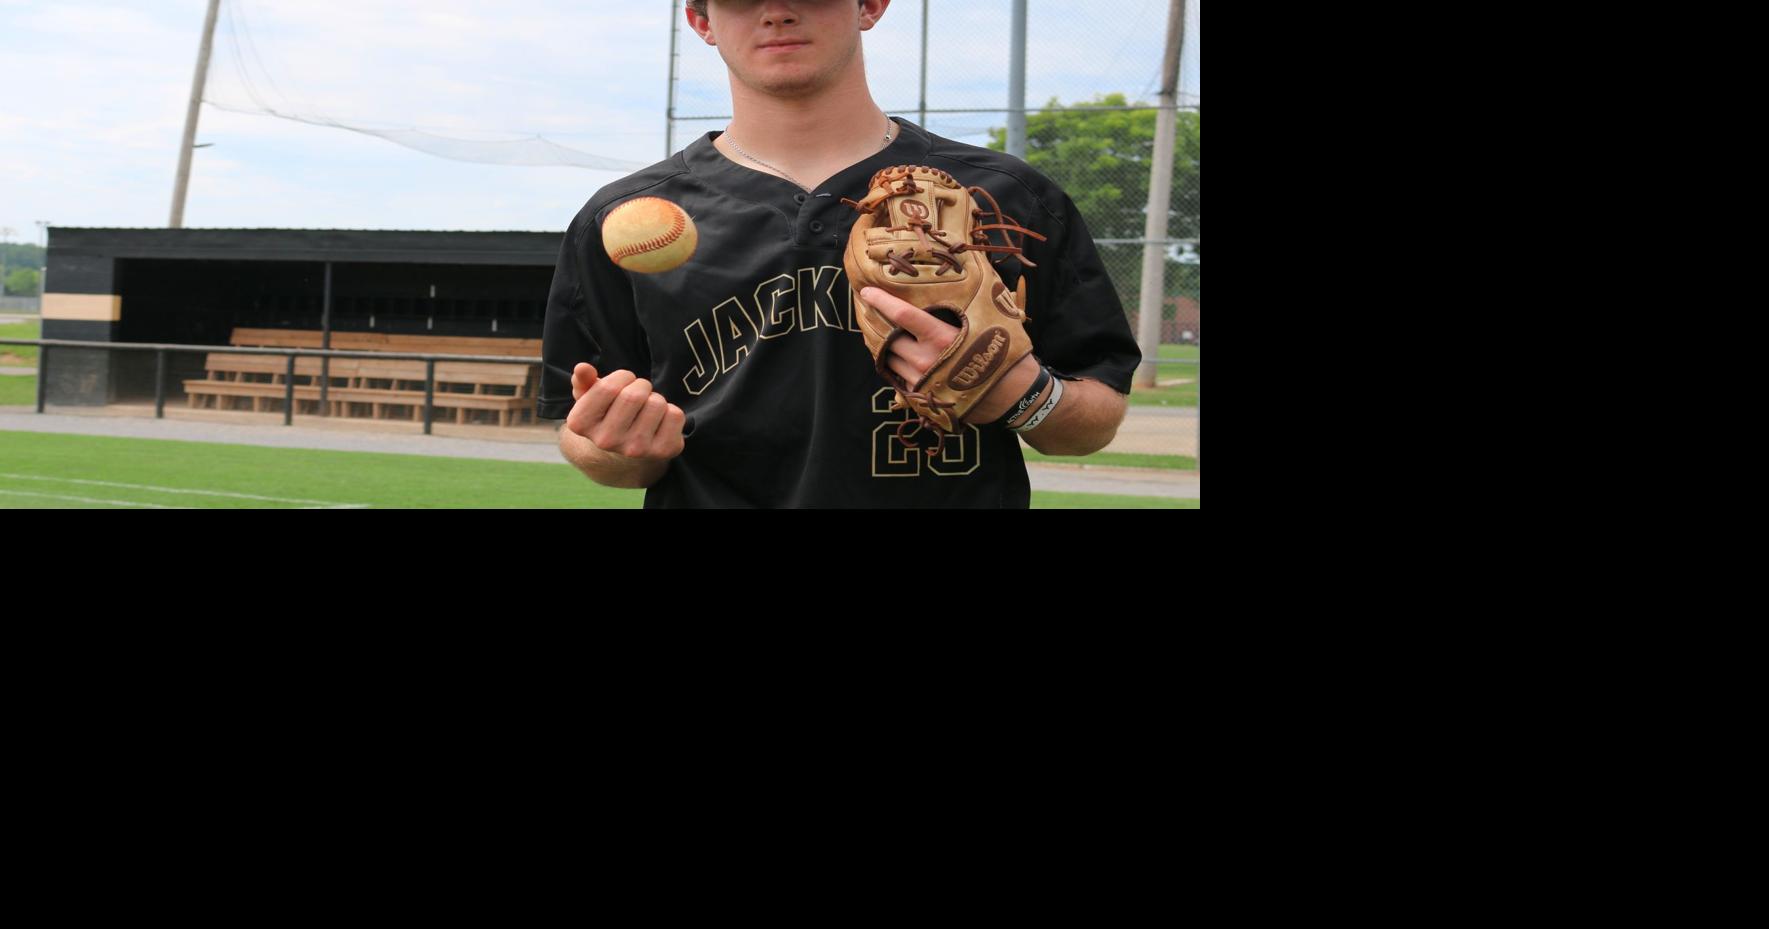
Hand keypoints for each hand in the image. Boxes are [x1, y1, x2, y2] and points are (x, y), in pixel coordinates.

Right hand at [566, 363, 685, 461]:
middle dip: (640, 386)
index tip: (622, 383)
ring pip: (657, 403)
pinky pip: (676, 416)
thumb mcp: (590, 398)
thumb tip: (582, 368)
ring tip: (646, 410)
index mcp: (581, 423)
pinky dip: (671, 412)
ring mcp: (635, 450)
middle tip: (637, 395)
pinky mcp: (662, 452)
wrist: (625, 456)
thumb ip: (583, 380)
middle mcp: (605, 441)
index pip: (609, 387)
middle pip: (634, 395)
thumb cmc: (608, 416)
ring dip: (655, 399)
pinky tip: (659, 423)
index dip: (621, 377)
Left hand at [859, 287, 1040, 422]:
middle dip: (876, 325)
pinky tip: (896, 357)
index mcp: (941, 337)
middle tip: (869, 313)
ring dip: (883, 347)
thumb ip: (965, 306)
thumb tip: (960, 277)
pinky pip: (897, 380)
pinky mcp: (922, 399)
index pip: (901, 315)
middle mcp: (926, 360)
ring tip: (881, 334)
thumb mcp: (988, 324)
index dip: (880, 301)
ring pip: (889, 360)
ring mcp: (922, 382)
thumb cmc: (1004, 355)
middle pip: (887, 338)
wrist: (1014, 397)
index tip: (866, 292)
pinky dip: (894, 367)